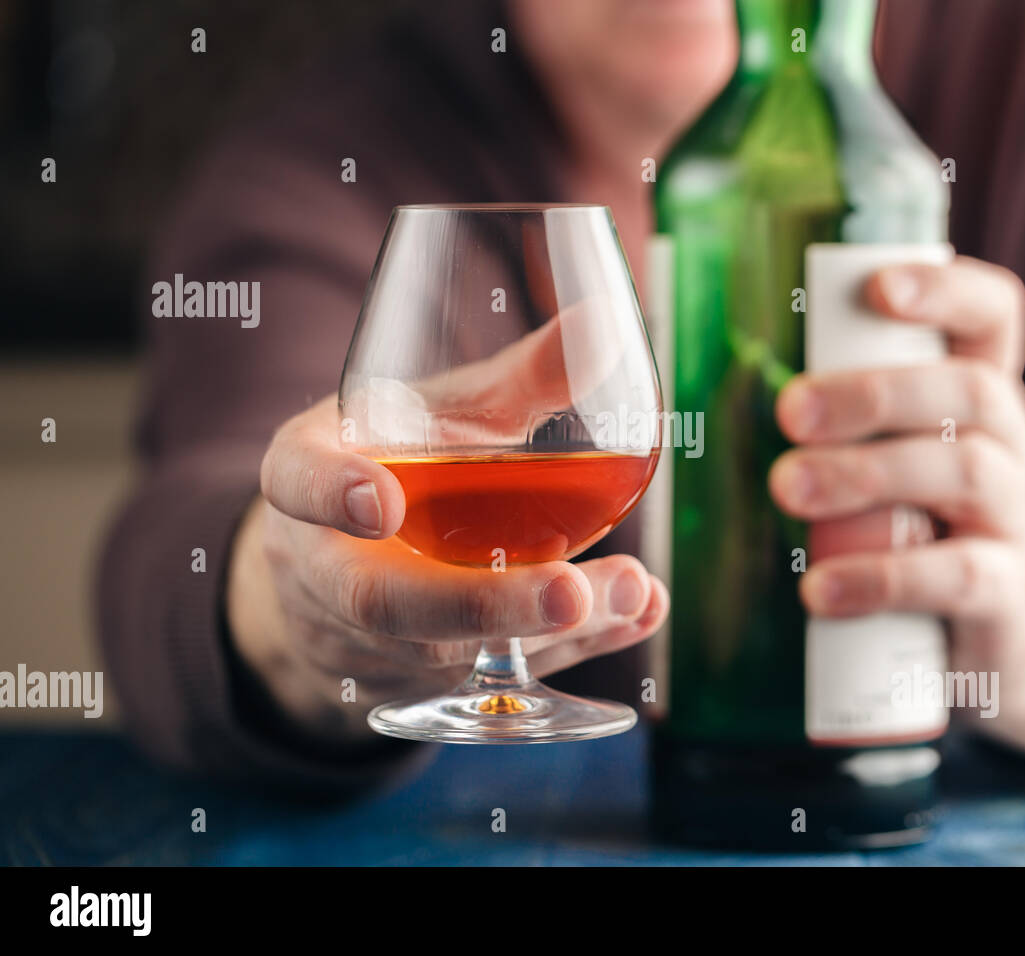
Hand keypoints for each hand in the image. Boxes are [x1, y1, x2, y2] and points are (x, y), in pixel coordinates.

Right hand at [226, 397, 667, 744]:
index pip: (295, 480)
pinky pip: (489, 681)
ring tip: (633, 593)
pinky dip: (572, 653)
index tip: (381, 501)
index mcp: (310, 473)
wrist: (345, 559)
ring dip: (546, 634)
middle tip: (570, 592)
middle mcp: (323, 565)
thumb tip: (606, 324)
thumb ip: (521, 377)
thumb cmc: (404, 460)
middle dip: (483, 604)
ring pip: (445, 654)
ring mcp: (363, 638)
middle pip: (385, 601)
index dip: (329, 492)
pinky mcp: (412, 684)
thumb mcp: (443, 410)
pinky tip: (638, 616)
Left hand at [769, 257, 1024, 758]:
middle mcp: (1014, 444)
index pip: (992, 313)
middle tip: (789, 413)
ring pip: (965, 471)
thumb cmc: (916, 526)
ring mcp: (1021, 517)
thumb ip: (838, 423)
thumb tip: (718, 380)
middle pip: (970, 390)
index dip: (945, 289)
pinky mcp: (1009, 593)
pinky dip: (882, 577)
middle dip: (874, 393)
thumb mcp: (892, 461)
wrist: (996, 636)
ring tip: (787, 488)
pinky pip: (958, 576)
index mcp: (982, 394)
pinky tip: (820, 587)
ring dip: (867, 473)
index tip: (876, 289)